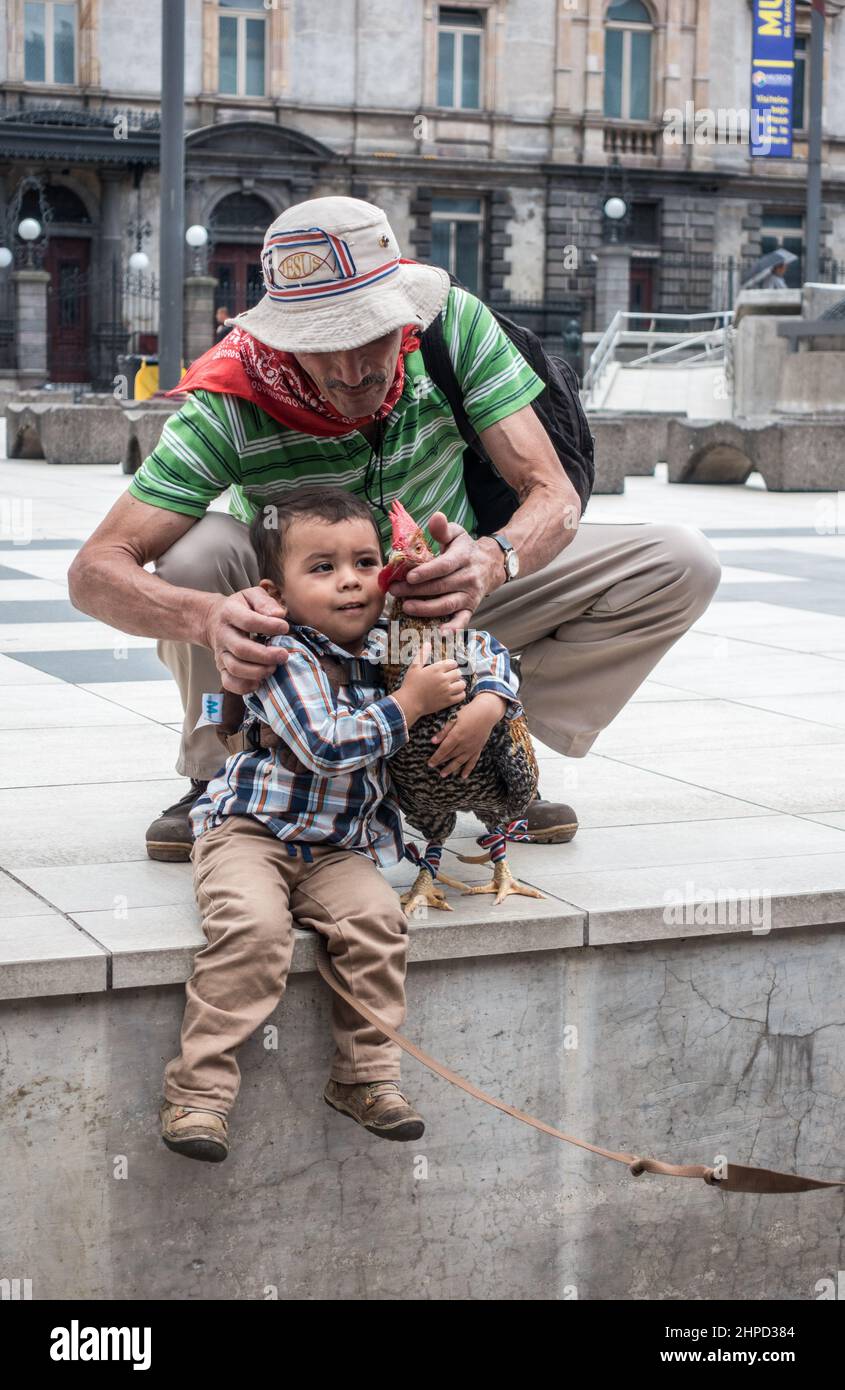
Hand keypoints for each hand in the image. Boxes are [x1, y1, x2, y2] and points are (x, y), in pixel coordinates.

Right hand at [203, 587, 289, 694]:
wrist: (214, 620)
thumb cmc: (241, 608)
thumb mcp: (251, 596)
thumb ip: (265, 602)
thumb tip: (279, 615)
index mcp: (230, 613)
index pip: (248, 621)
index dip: (268, 626)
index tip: (285, 627)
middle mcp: (223, 635)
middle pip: (241, 649)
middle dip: (265, 655)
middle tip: (283, 655)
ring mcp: (221, 653)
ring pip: (235, 668)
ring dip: (258, 671)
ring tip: (274, 668)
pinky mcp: (221, 668)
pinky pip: (228, 682)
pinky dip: (244, 686)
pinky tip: (260, 682)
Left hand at [386, 512, 500, 632]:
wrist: (490, 566)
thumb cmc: (465, 550)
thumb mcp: (456, 534)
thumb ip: (443, 528)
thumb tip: (436, 517)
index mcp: (463, 557)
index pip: (444, 566)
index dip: (426, 572)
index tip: (409, 576)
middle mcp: (468, 578)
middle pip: (440, 587)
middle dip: (415, 591)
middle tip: (394, 591)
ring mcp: (470, 595)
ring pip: (447, 604)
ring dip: (425, 608)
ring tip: (406, 607)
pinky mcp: (471, 609)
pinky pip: (462, 621)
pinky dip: (452, 629)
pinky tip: (438, 633)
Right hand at [401, 638, 466, 717]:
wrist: (409, 703)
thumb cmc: (410, 684)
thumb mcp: (414, 668)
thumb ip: (422, 655)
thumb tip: (428, 643)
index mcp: (436, 669)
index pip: (453, 663)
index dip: (451, 665)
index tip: (448, 668)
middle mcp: (443, 679)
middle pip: (459, 673)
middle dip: (456, 673)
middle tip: (451, 676)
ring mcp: (447, 691)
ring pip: (462, 684)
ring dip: (460, 683)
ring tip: (455, 684)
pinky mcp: (448, 701)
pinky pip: (461, 696)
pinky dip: (460, 693)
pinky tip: (455, 693)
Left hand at [426, 692, 506, 777]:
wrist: (487, 712)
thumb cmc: (468, 712)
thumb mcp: (453, 718)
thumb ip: (443, 731)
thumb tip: (433, 741)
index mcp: (456, 736)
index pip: (443, 750)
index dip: (436, 758)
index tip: (430, 764)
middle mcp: (464, 744)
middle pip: (450, 756)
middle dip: (441, 763)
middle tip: (433, 768)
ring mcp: (472, 748)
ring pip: (460, 761)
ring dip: (451, 769)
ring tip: (443, 775)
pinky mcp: (478, 748)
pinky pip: (472, 762)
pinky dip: (468, 769)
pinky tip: (463, 776)